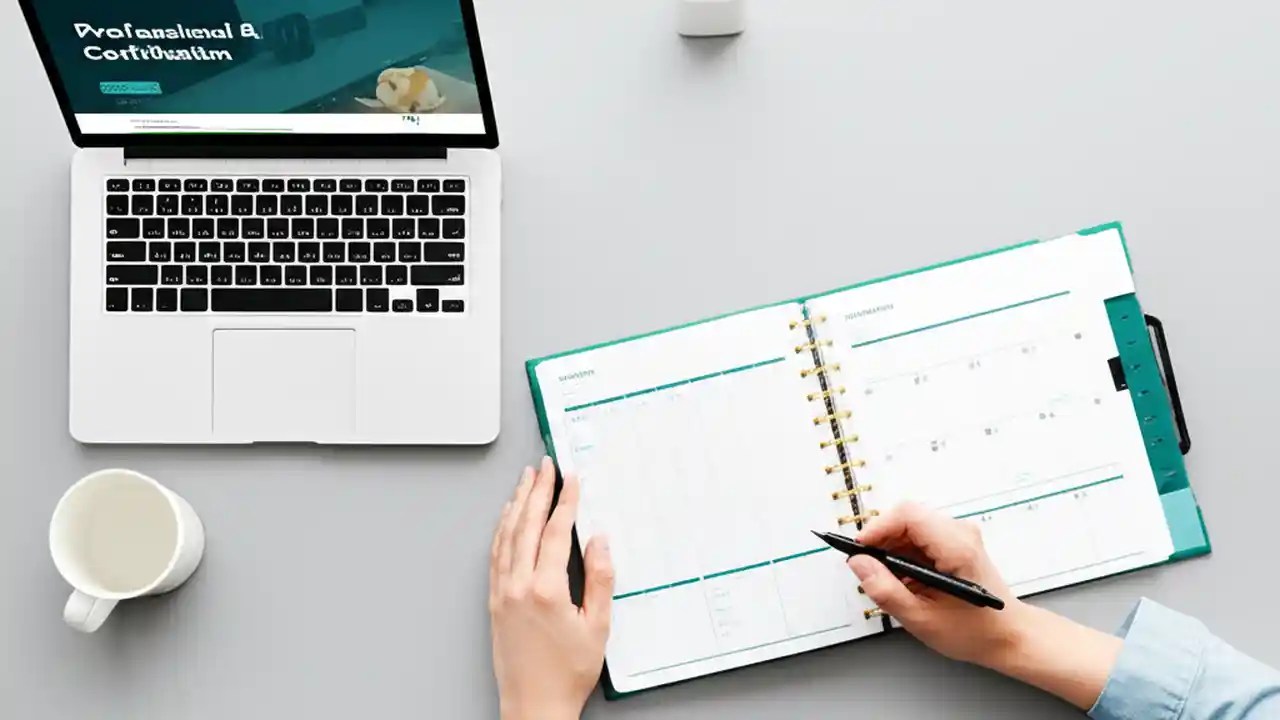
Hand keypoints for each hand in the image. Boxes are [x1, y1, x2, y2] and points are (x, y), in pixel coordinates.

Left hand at [490, 458, 613, 719]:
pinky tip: (506, 519)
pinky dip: (502, 530)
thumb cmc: (566, 674)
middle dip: (538, 490)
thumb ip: (601, 580)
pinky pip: (496, 555)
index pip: (556, 531)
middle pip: (527, 525)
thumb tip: (599, 542)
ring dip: (517, 504)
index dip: (565, 500)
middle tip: (545, 466)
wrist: (534, 707)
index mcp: (546, 589)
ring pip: (507, 536)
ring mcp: (502, 592)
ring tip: (525, 481)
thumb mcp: (598, 627)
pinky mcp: (493, 602)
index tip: (572, 478)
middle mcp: (518, 586)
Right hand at [849, 502, 1120, 709]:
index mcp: (957, 548)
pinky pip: (920, 537)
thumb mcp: (921, 619)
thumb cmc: (974, 631)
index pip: (909, 515)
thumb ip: (886, 590)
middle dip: (882, 540)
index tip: (860, 549)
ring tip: (890, 581)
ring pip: (911, 527)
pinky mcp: (956, 542)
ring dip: (893, 549)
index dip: (878, 527)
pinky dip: (905, 554)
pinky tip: (905, 580)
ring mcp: (959, 536)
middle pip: (907, 518)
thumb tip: (859, 564)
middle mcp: (960, 534)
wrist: (1008, 636)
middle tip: (869, 569)